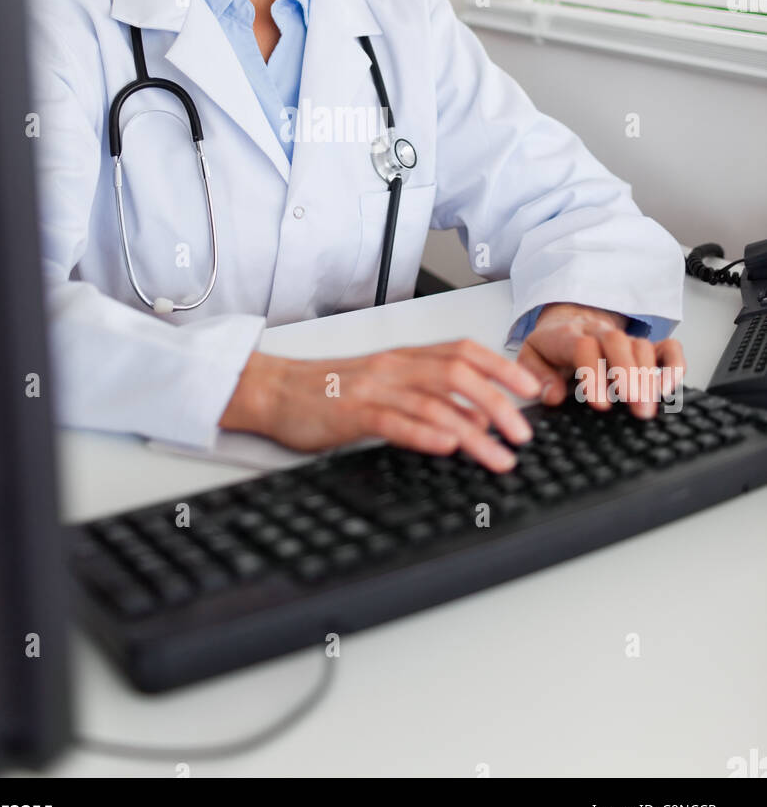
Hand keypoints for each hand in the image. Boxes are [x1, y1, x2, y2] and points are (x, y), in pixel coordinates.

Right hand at [221, 340, 543, 471]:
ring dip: (474, 430)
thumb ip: (431, 399)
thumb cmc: (329, 392)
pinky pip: (395, 421)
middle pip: (458, 375)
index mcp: (405, 358)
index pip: (464, 351)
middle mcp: (395, 367)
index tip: (533, 388)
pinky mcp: (352, 413)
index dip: (503, 367)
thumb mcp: (387, 389)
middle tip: (523, 434)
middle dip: (499, 403)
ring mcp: (374, 389)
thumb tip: (478, 418)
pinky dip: (425, 433)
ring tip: (499, 455)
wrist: (275, 391)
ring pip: (435, 403)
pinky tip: (448, 446)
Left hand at [515, 302, 686, 417]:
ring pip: (642, 347)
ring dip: (648, 378)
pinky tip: (667, 390)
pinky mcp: (647, 346)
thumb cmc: (552, 346)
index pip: (583, 347)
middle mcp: (599, 333)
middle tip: (634, 406)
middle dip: (627, 374)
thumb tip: (552, 395)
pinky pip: (668, 348)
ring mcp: (625, 338)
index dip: (593, 374)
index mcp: (568, 336)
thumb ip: (534, 376)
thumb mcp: (530, 358)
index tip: (599, 403)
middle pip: (617, 342)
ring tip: (647, 408)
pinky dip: (674, 367)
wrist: (570, 321)